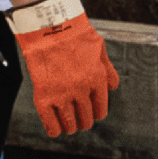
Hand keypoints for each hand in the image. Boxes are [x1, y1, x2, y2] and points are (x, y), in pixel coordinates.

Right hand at [9, 0, 118, 136]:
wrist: (51, 29)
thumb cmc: (76, 36)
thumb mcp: (99, 49)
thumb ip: (108, 70)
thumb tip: (113, 87)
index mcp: (97, 78)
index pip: (101, 107)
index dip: (98, 113)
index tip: (96, 115)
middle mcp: (81, 90)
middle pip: (86, 117)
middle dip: (85, 121)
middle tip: (83, 122)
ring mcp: (62, 95)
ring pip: (69, 122)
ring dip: (71, 127)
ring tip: (71, 126)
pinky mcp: (43, 97)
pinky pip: (50, 122)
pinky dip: (54, 129)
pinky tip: (56, 130)